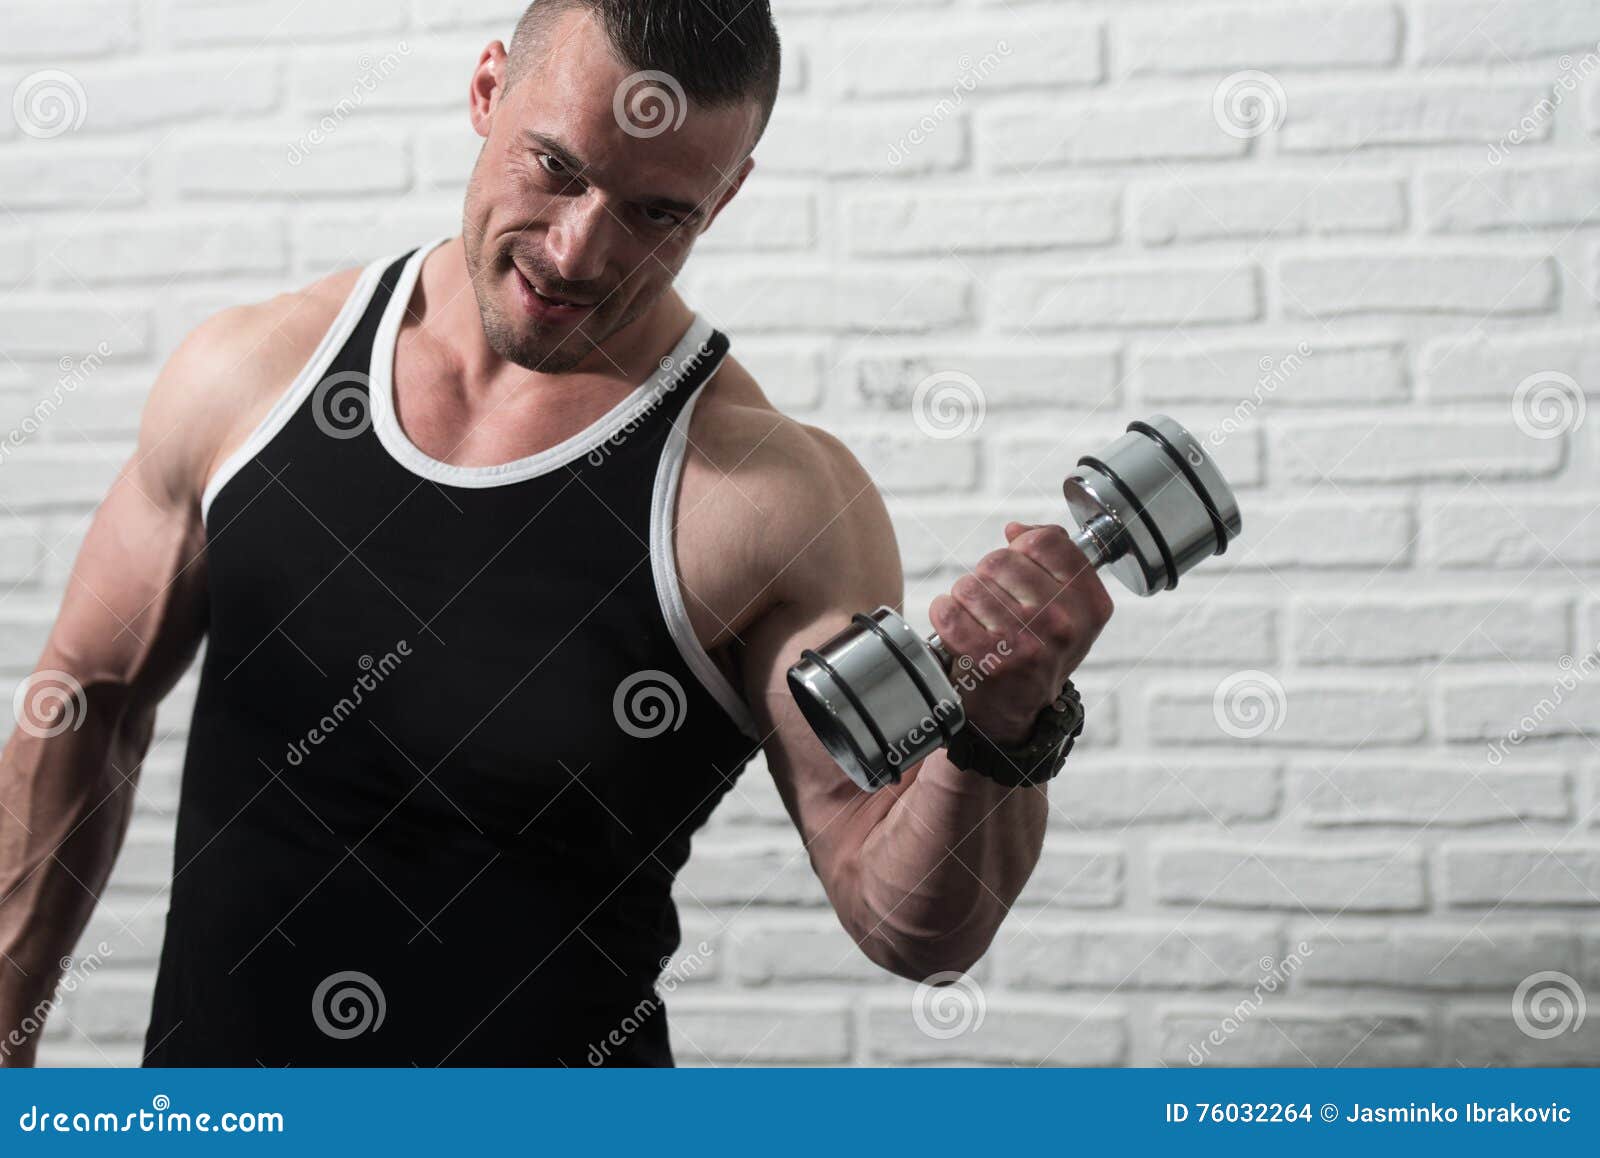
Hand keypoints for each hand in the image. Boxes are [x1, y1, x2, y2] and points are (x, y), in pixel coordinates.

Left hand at [928, 522, 1113, 745]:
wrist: (1014, 712)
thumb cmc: (1037, 650)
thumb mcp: (1066, 607)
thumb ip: (1052, 557)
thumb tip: (1016, 531)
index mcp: (1090, 605)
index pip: (1047, 542)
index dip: (1022, 548)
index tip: (1019, 568)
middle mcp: (1063, 623)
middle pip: (1000, 560)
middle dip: (988, 577)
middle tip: (995, 606)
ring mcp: (1026, 643)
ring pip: (970, 584)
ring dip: (965, 598)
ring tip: (978, 621)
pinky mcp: (987, 660)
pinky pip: (948, 611)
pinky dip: (944, 615)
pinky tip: (957, 629)